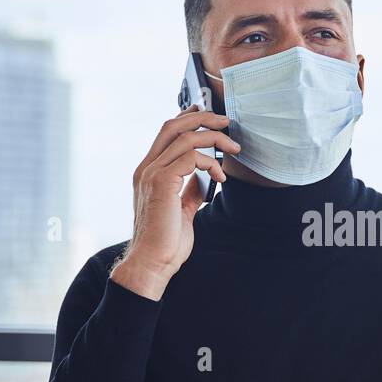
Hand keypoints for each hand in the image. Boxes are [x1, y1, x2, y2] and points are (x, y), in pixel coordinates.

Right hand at [110, 106, 239, 299]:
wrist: (153, 264)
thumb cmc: (166, 243)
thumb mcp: (182, 211)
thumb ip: (189, 191)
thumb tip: (202, 180)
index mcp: (148, 172)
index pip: (166, 133)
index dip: (188, 118)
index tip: (209, 116)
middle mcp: (146, 169)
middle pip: (173, 126)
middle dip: (203, 118)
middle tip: (227, 122)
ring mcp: (152, 174)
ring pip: (185, 138)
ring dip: (214, 138)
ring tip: (234, 148)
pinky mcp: (162, 183)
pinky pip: (191, 158)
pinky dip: (211, 163)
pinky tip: (221, 178)